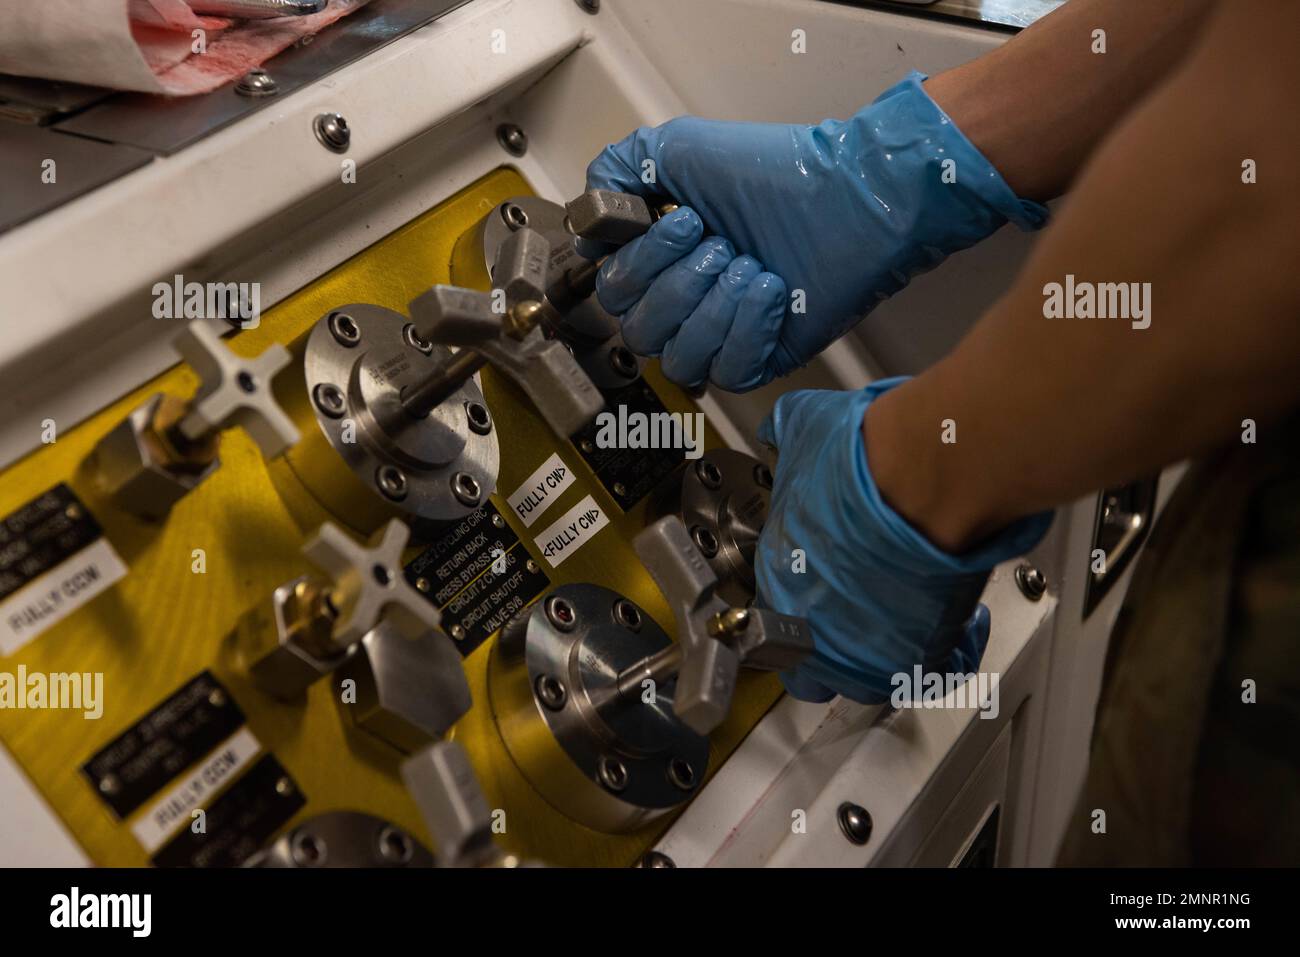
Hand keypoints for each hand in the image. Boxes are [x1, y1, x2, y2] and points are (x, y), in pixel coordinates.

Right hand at [585, 71, 1047, 392]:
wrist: (848, 194)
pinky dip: (747, 329)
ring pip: (679, 358)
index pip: (612, 292)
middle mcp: (686, 298)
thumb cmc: (777, 171)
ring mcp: (723, 332)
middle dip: (679, 285)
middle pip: (638, 331)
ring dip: (713, 308)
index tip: (683, 223)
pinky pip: (729, 370)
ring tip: (750, 266)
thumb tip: (589, 210)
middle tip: (722, 244)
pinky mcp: (761, 357)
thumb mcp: (681, 150)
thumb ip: (620, 171)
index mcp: (661, 258)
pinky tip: (771, 292)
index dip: (641, 264)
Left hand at [755, 380, 1052, 702]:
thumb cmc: (860, 465)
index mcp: (780, 588)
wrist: (922, 476)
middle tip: (862, 614)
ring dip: (890, 653)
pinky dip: (953, 650)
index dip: (796, 610)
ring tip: (908, 617)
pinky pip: (938, 671)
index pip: (769, 629)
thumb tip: (784, 425)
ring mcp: (872, 651)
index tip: (819, 591)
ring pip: (875, 679)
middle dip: (838, 649)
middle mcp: (820, 632)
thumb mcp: (802, 434)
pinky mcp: (927, 655)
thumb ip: (788, 437)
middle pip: (819, 672)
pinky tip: (963, 618)